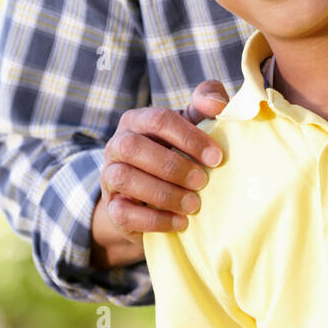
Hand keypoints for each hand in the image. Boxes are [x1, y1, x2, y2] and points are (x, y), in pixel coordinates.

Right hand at [91, 80, 228, 267]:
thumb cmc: (179, 151)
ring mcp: (110, 176)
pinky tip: (180, 222)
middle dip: (172, 166)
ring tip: (193, 205)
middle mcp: (118, 144)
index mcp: (138, 120)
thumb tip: (216, 104)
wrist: (151, 196)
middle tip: (202, 181)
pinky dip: (154, 219)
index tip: (216, 157)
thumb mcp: (193, 125)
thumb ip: (207, 104)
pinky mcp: (112, 207)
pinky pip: (124, 213)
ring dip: (162, 193)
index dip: (189, 138)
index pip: (159, 120)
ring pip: (124, 178)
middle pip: (133, 147)